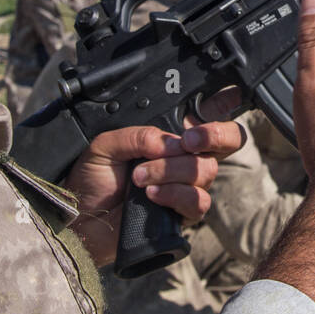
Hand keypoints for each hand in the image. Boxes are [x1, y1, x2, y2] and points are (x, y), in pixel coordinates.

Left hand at [64, 91, 245, 265]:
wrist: (82, 219)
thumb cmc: (92, 179)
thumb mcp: (106, 144)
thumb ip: (139, 135)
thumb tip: (171, 142)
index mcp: (172, 132)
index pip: (212, 112)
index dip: (229, 100)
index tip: (232, 94)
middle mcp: (187, 155)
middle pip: (230, 139)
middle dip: (216, 135)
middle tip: (187, 141)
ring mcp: (189, 183)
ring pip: (205, 169)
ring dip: (170, 171)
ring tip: (139, 177)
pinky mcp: (185, 211)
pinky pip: (198, 200)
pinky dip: (173, 194)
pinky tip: (151, 195)